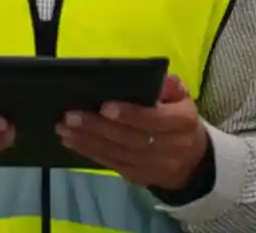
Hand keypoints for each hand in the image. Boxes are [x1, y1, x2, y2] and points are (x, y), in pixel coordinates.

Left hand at [56, 75, 209, 191]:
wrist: (191, 157)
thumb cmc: (177, 115)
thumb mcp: (181, 96)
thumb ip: (169, 85)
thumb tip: (157, 79)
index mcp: (183, 122)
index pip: (155, 120)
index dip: (130, 115)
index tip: (104, 106)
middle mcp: (171, 148)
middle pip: (131, 139)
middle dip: (98, 128)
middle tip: (71, 116)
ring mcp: (154, 166)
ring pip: (118, 155)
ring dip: (87, 141)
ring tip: (64, 128)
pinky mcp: (139, 177)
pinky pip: (112, 165)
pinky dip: (90, 153)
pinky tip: (72, 141)